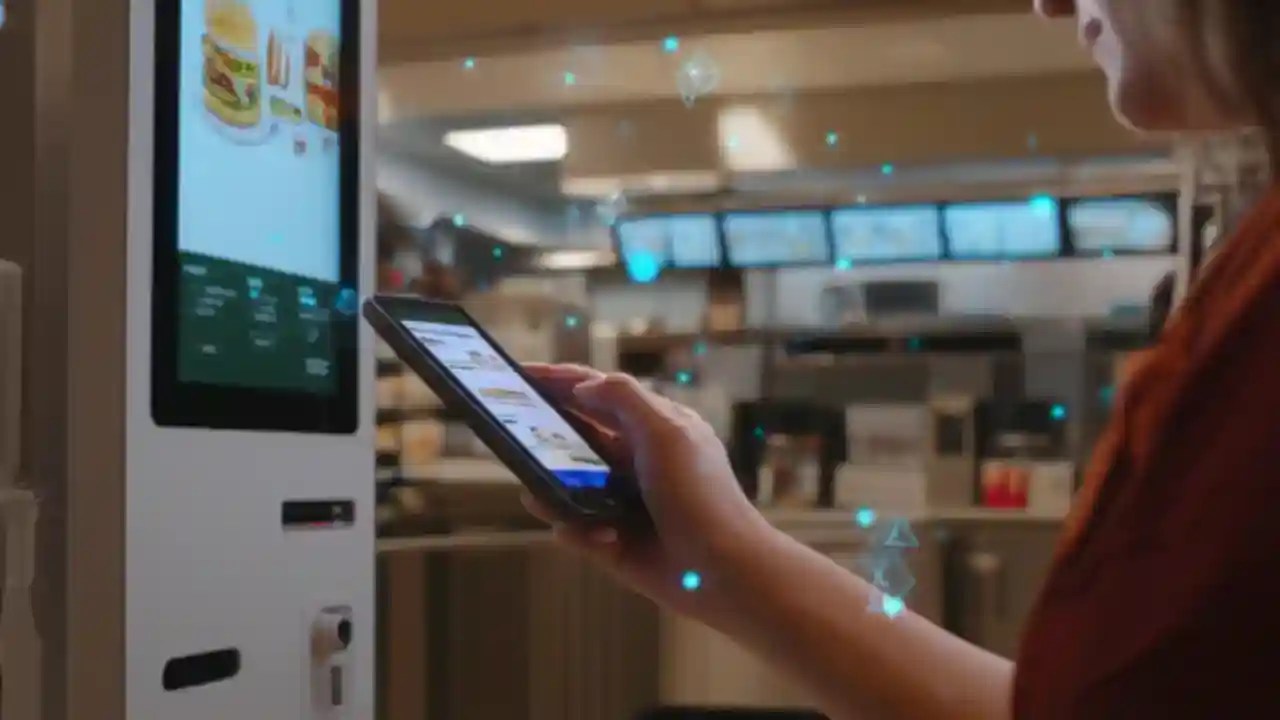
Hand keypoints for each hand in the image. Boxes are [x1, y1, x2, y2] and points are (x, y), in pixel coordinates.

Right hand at [523, 364, 774, 617]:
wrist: (723, 571)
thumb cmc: (699, 494)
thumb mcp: (666, 431)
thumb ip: (623, 399)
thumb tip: (582, 387)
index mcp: (652, 427)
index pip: (598, 393)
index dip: (559, 380)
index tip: (518, 372)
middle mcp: (634, 461)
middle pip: (575, 439)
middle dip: (542, 437)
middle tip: (508, 435)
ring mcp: (621, 502)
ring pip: (566, 487)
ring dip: (552, 490)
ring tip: (539, 491)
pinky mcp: (611, 542)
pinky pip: (574, 529)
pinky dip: (574, 529)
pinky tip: (590, 534)